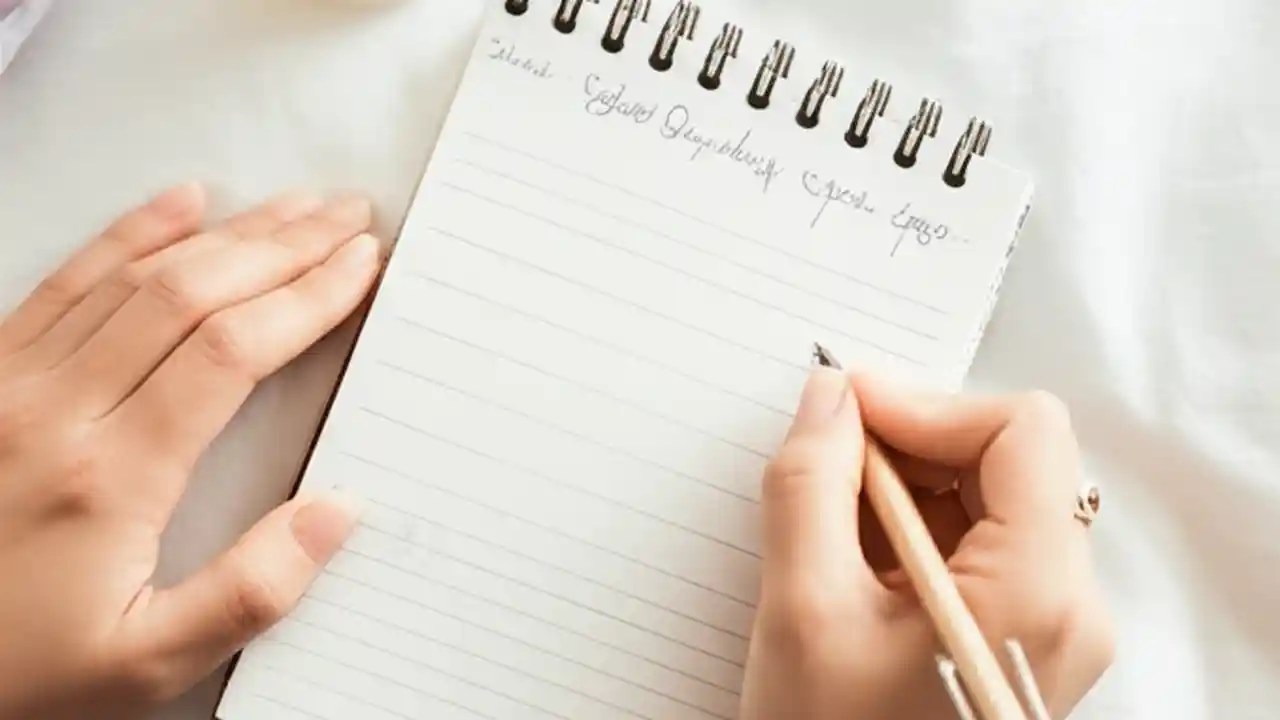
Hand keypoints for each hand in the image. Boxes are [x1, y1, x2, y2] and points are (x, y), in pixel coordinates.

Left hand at [0, 183, 381, 718]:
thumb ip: (250, 593)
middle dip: (283, 246)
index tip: (361, 263)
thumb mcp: (147, 663)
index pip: (232, 350)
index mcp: (113, 475)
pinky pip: (65, 280)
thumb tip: (336, 512)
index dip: (308, 296)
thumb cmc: (25, 667)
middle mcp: (59, 409)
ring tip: (292, 207)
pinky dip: (129, 232)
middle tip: (345, 217)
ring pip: (137, 275)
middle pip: (193, 293)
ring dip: (226, 232)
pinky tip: (179, 203)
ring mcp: (15, 382)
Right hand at [740, 367, 1113, 718]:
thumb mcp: (802, 607)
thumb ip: (809, 482)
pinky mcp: (1021, 632)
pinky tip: (853, 560)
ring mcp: (1050, 623)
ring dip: (904, 487)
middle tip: (825, 464)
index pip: (1020, 431)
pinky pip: (979, 541)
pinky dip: (913, 527)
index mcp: (1038, 595)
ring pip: (989, 496)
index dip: (926, 405)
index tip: (850, 409)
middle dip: (908, 446)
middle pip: (1007, 459)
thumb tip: (830, 398)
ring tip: (830, 528)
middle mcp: (1070, 606)